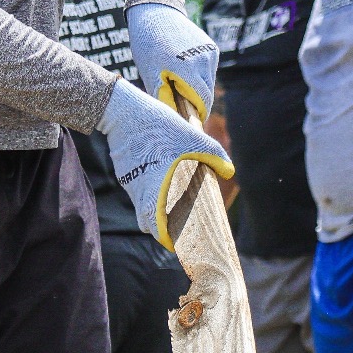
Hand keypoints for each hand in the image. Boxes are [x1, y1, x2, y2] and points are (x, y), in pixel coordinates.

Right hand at [96, 79, 232, 250]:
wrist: (122, 109)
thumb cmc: (159, 125)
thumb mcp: (192, 137)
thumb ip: (214, 155)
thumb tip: (229, 172)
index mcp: (155, 187)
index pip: (155, 226)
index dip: (165, 238)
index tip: (176, 243)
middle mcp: (138, 189)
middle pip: (145, 221)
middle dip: (160, 226)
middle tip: (177, 223)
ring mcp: (128, 181)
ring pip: (141, 205)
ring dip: (154, 207)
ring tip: (172, 199)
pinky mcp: (123, 171)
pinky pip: (136, 188)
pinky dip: (147, 190)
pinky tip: (160, 176)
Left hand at [127, 2, 218, 119]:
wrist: (155, 11)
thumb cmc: (147, 43)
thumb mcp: (149, 72)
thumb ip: (162, 96)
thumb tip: (172, 119)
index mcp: (187, 68)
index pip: (200, 103)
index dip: (195, 116)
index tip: (186, 124)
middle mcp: (203, 60)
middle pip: (206, 94)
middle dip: (195, 105)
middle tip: (180, 110)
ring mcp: (209, 53)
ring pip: (208, 82)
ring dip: (197, 90)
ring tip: (178, 88)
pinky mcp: (211, 48)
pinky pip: (208, 70)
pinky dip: (199, 76)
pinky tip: (183, 71)